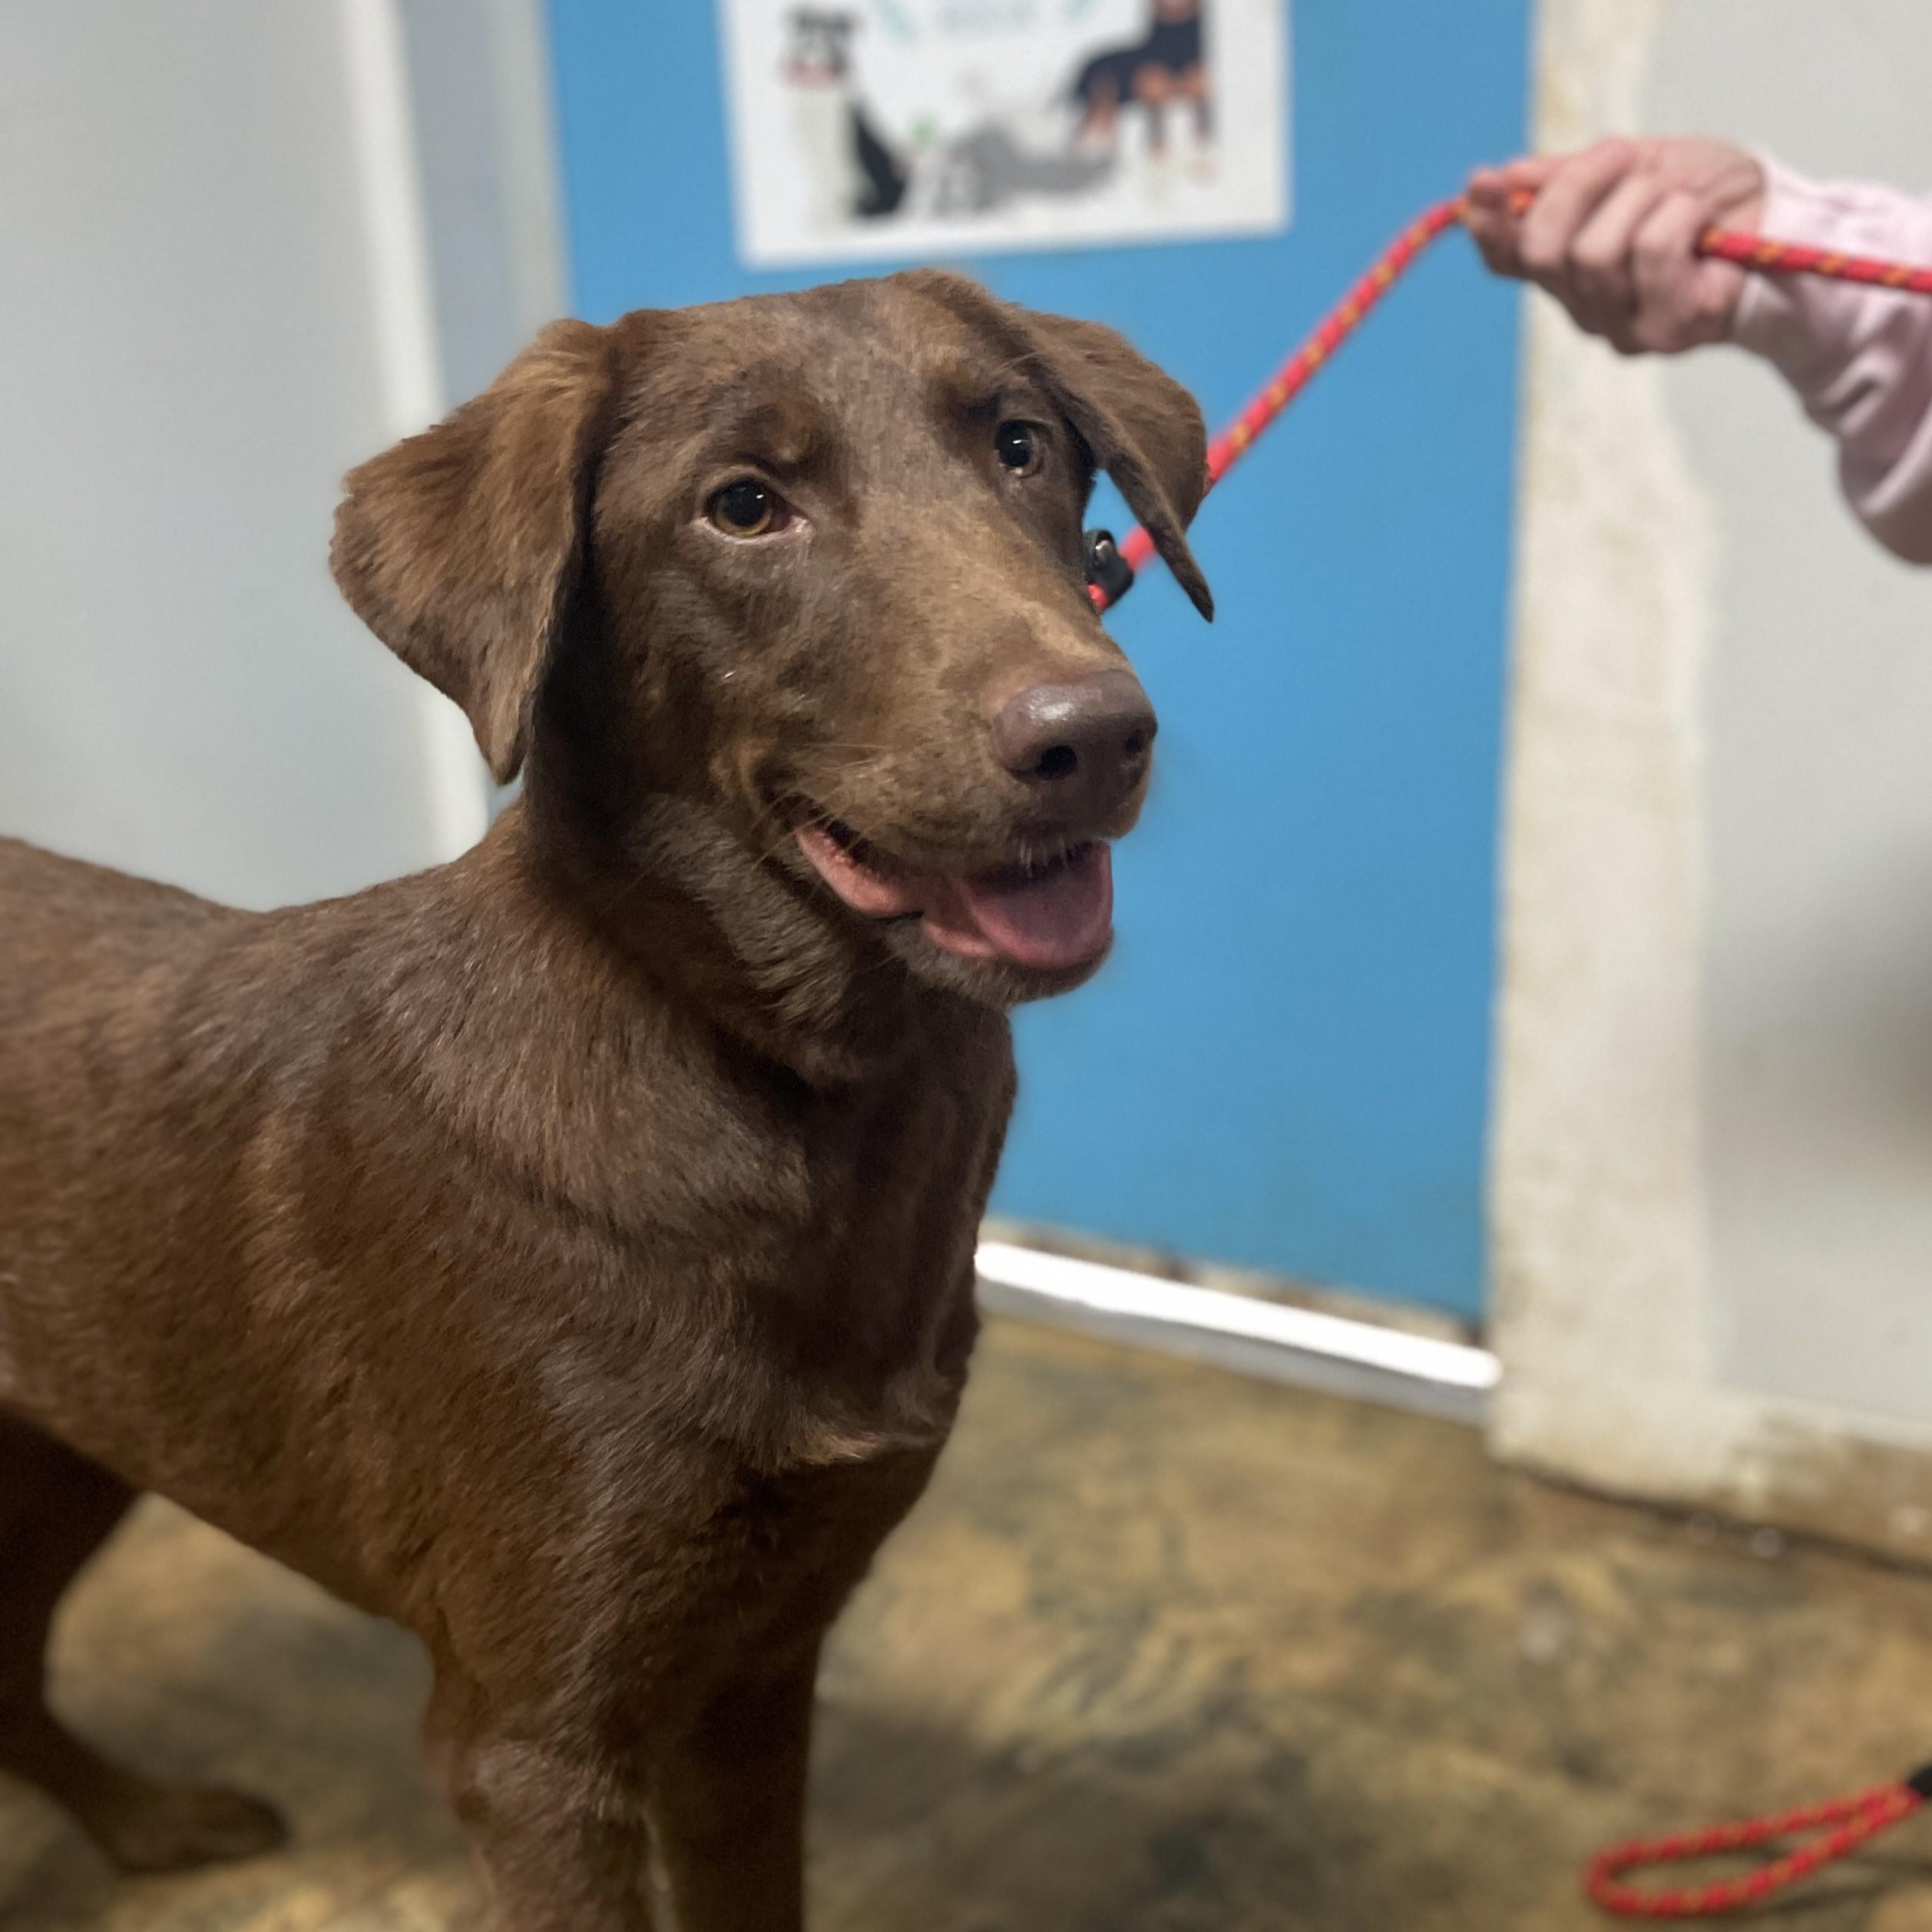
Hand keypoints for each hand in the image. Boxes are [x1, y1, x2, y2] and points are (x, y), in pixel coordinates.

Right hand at [1464, 137, 1766, 353]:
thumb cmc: (1705, 196)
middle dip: (1579, 185)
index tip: (1483, 183)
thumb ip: (1568, 177)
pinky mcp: (1667, 330)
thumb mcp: (1631, 168)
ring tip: (1679, 197)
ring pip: (1596, 251)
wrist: (1779, 219)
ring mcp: (1623, 328)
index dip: (1489, 224)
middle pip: (1542, 252)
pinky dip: (1680, 216)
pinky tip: (1702, 224)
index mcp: (1568, 272)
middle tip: (1621, 155)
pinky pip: (1651, 252)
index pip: (1506, 260)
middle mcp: (1585, 310)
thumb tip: (1502, 179)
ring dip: (1644, 198)